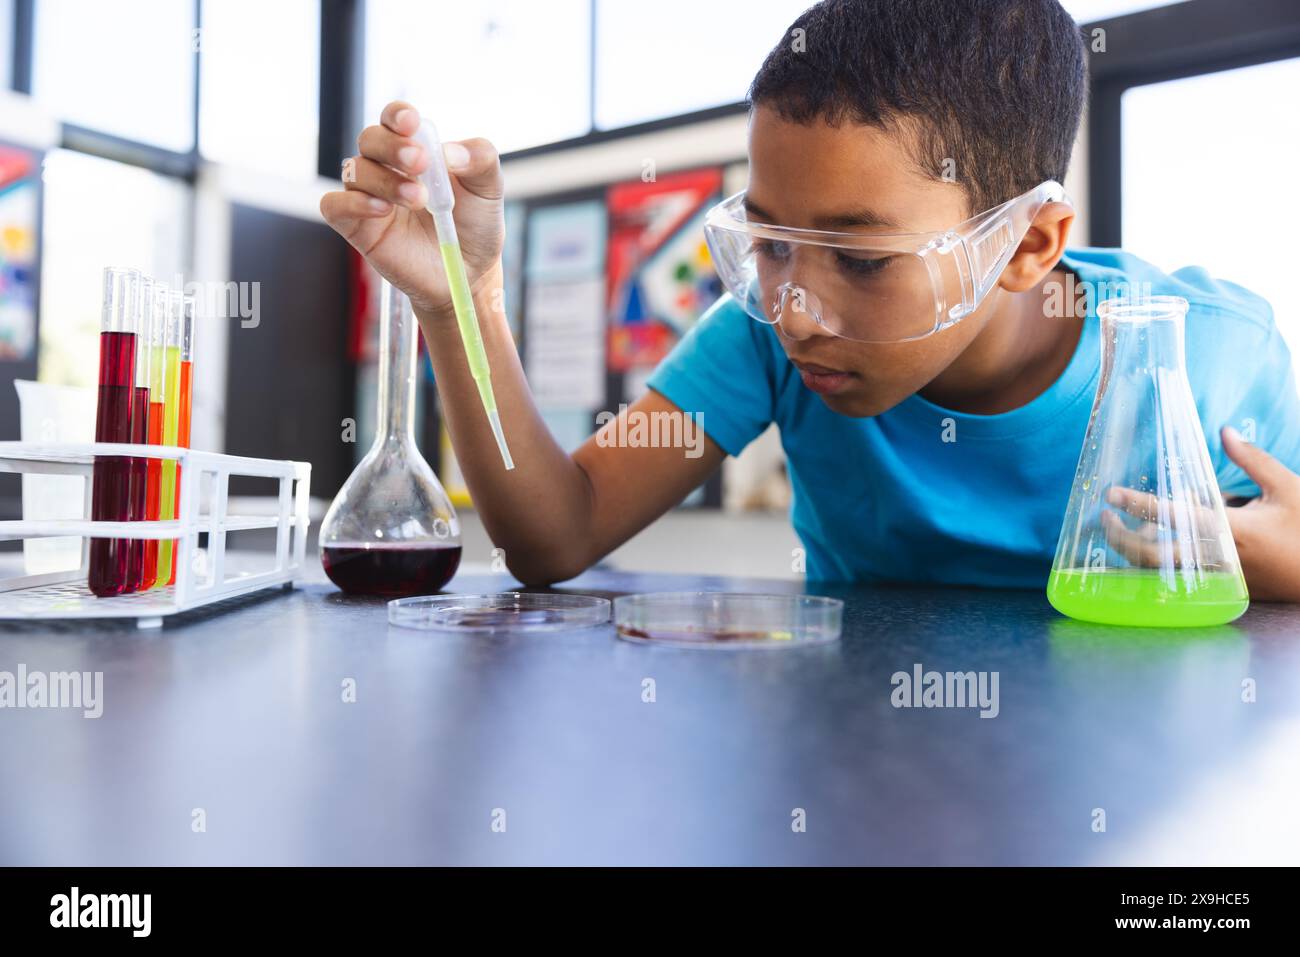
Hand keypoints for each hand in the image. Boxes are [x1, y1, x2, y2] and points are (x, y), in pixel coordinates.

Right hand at [319, 101, 504, 315]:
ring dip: (385, 180)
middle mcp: (386, 167)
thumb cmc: (474, 225)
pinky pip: (334, 205)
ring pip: (354, 170)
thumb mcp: (489, 189)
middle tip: (420, 163)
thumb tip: (451, 152)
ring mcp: (368, 195)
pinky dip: (353, 203)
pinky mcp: (357, 227)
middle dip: (392, 146)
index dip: (398, 115)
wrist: (468, 272)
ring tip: (418, 200)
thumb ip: (480, 161)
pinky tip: (382, 209)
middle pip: (370, 139)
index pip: (394, 119)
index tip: (412, 123)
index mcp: (414, 148)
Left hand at [1099, 426, 1299, 601]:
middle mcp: (1218, 557)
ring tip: (1120, 529)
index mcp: (1231, 528)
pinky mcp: (1221, 590)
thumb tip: (1225, 431)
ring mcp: (1217, 579)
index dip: (1139, 504)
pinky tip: (1149, 545)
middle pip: (1154, 556)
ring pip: (1162, 572)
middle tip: (1104, 517)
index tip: (1111, 494)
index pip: (1174, 516)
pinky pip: (1178, 578)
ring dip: (1134, 553)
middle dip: (1121, 539)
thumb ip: (1252, 459)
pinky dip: (1158, 564)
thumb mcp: (1286, 487)